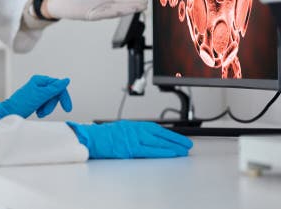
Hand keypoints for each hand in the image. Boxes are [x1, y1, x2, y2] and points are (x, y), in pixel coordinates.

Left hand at [0, 75, 72, 118]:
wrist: (8, 113)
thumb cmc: (21, 104)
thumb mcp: (40, 96)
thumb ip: (54, 88)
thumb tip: (66, 80)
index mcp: (39, 80)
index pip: (58, 85)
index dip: (63, 97)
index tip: (67, 108)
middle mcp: (39, 85)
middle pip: (55, 94)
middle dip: (51, 104)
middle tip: (44, 111)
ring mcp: (37, 93)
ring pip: (51, 100)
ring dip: (47, 108)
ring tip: (39, 113)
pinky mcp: (36, 100)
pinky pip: (46, 104)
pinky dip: (44, 110)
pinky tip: (37, 112)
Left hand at [43, 0, 147, 20]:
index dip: (134, 1)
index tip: (145, 1)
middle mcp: (103, 6)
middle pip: (121, 6)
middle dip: (133, 6)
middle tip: (146, 5)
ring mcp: (96, 11)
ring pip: (113, 11)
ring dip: (125, 10)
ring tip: (137, 8)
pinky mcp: (88, 14)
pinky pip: (100, 14)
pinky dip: (109, 13)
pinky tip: (118, 11)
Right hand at [67, 120, 192, 158]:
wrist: (92, 138)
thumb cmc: (105, 136)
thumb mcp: (123, 130)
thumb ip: (136, 133)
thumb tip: (150, 139)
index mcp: (135, 126)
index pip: (157, 129)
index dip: (171, 134)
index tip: (180, 138)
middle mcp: (136, 130)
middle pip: (161, 135)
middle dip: (176, 139)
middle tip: (188, 145)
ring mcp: (134, 139)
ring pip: (159, 142)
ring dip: (173, 146)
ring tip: (184, 150)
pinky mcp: (131, 148)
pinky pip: (151, 150)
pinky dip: (163, 151)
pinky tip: (173, 154)